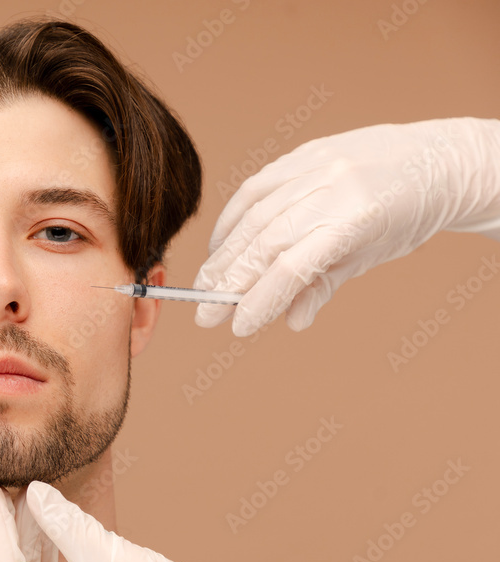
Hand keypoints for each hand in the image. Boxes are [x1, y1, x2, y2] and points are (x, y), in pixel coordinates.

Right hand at [193, 117, 499, 336]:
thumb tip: (291, 320)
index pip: (292, 268)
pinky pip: (256, 186)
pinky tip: (221, 244)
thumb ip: (324, 284)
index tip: (237, 327)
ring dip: (224, 255)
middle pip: (264, 241)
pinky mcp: (305, 152)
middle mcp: (334, 187)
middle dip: (230, 282)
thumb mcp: (372, 256)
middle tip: (207, 314)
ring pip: (253, 214)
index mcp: (357, 219)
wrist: (437, 159)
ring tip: (206, 284)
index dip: (259, 300)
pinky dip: (232, 218)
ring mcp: (317, 164)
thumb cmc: (407, 215)